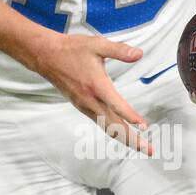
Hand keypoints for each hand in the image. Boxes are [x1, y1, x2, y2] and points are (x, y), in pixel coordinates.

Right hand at [30, 30, 152, 154]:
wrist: (46, 56)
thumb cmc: (71, 49)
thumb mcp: (97, 45)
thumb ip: (119, 50)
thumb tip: (139, 53)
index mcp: (96, 86)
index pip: (116, 105)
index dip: (130, 116)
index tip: (144, 126)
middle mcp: (90, 100)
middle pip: (113, 126)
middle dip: (132, 139)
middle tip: (149, 149)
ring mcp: (85, 106)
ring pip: (107, 128)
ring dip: (124, 139)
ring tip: (140, 146)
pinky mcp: (82, 107)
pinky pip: (100, 123)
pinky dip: (113, 132)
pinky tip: (122, 134)